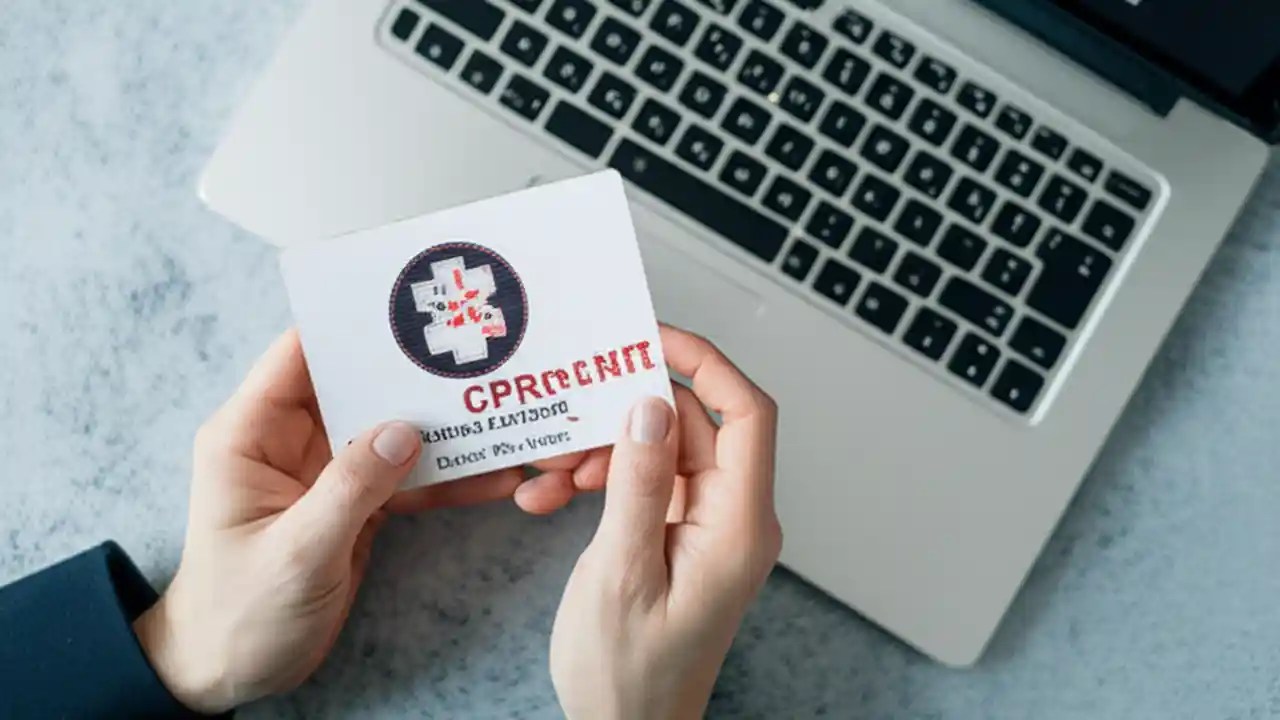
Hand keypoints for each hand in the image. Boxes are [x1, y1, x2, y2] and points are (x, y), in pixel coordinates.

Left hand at [132, 330, 529, 712]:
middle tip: (479, 361)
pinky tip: (496, 478)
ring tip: (504, 419)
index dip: (349, 327)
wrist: (230, 673)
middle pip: (360, 386)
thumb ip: (350, 488)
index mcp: (250, 434)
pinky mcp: (356, 502)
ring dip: (446, 430)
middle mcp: (289, 440)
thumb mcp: (296, 552)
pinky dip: (450, 478)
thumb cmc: (239, 612)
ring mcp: (327, 471)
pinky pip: (409, 477)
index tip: (409, 308)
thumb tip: (406, 430)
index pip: (299, 355)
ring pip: (394, 431)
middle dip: (417, 376)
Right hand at [549, 327, 782, 719]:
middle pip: (692, 426)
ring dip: (600, 453)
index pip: (747, 415)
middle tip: (568, 417)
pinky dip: (599, 482)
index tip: (652, 337)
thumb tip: (650, 406)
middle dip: (625, 414)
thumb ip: (637, 485)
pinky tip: (552, 499)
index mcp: (737, 527)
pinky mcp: (676, 535)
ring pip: (658, 451)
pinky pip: (643, 483)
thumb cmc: (629, 674)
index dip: (706, 363)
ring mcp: (705, 526)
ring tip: (547, 478)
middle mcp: (732, 519)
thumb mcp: (621, 573)